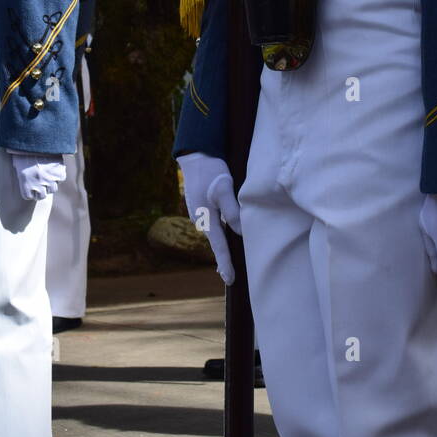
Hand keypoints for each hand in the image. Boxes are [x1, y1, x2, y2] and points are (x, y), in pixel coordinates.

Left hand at [9, 153, 66, 199]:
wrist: (37, 139)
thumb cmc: (24, 151)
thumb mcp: (18, 164)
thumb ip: (22, 175)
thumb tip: (25, 179)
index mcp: (25, 182)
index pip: (28, 196)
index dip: (30, 192)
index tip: (31, 188)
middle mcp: (38, 183)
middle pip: (42, 195)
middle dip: (41, 190)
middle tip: (41, 183)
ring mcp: (49, 179)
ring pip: (53, 189)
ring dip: (50, 184)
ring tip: (48, 176)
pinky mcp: (59, 172)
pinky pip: (61, 179)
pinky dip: (58, 175)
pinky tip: (54, 169)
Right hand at [178, 152, 240, 284]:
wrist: (196, 155)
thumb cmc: (210, 171)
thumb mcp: (223, 188)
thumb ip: (231, 210)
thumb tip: (240, 232)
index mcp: (205, 218)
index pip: (219, 246)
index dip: (225, 263)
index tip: (230, 280)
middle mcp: (201, 220)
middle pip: (216, 243)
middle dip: (223, 259)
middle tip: (229, 278)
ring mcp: (201, 214)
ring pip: (216, 234)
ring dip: (223, 246)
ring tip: (231, 262)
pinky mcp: (204, 207)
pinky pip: (215, 225)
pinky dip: (222, 233)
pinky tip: (228, 235)